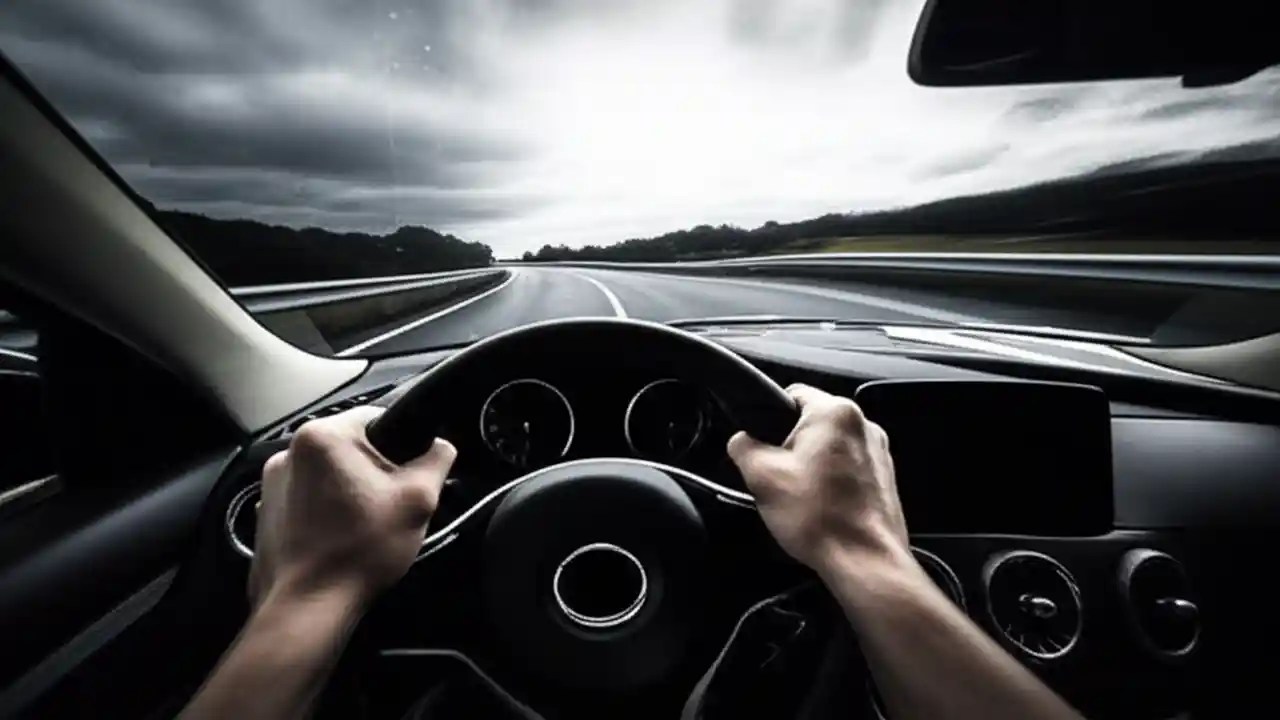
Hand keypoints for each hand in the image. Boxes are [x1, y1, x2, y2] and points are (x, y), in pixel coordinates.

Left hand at [250, 406, 456, 609]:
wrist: (307, 606)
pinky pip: (308, 498)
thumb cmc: (361, 550)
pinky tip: (338, 539)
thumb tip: (440, 446)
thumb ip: (437, 460)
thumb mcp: (418, 500)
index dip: (402, 446)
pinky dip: (326, 512)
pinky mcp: (265, 511)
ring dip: (348, 491)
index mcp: (322, 436)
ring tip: (363, 528)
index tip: (408, 477)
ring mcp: (270, 482)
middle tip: (389, 507)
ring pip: (329, 474)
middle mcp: (288, 451)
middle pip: (351, 447)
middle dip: (374, 472)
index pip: (377, 417)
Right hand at [727, 384, 907, 576]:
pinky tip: (823, 508)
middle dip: (791, 446)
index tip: (762, 447)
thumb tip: (741, 440)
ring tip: (802, 497)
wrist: (864, 561)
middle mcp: (864, 424)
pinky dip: (832, 482)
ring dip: (812, 465)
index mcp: (835, 412)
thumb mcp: (761, 476)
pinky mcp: (884, 477)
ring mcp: (879, 451)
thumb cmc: (817, 517)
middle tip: (779, 478)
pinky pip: (848, 468)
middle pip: (811, 423)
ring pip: (829, 447)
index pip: (791, 394)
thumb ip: (743, 446)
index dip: (768, 419)